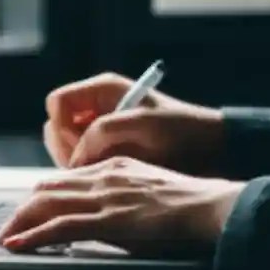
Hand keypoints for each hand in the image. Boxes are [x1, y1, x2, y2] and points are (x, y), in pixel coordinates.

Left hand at [0, 157, 243, 257]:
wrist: (210, 208)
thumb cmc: (188, 206)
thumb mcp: (148, 190)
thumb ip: (123, 196)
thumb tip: (107, 214)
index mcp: (113, 167)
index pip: (64, 178)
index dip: (40, 196)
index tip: (28, 210)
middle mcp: (103, 177)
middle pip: (48, 189)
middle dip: (23, 209)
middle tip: (9, 227)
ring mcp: (103, 198)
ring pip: (47, 205)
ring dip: (20, 223)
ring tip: (5, 237)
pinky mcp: (107, 221)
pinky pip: (59, 227)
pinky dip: (33, 236)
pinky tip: (18, 244)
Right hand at [43, 72, 224, 172]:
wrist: (212, 150)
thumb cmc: (181, 129)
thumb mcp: (142, 124)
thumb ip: (102, 133)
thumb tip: (76, 159)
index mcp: (101, 91)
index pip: (58, 104)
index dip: (63, 126)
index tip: (81, 146)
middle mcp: (95, 109)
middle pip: (57, 127)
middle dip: (67, 148)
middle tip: (91, 164)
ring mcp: (100, 132)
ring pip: (65, 148)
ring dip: (76, 163)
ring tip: (102, 172)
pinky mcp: (108, 153)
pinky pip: (82, 163)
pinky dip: (87, 171)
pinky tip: (107, 178)